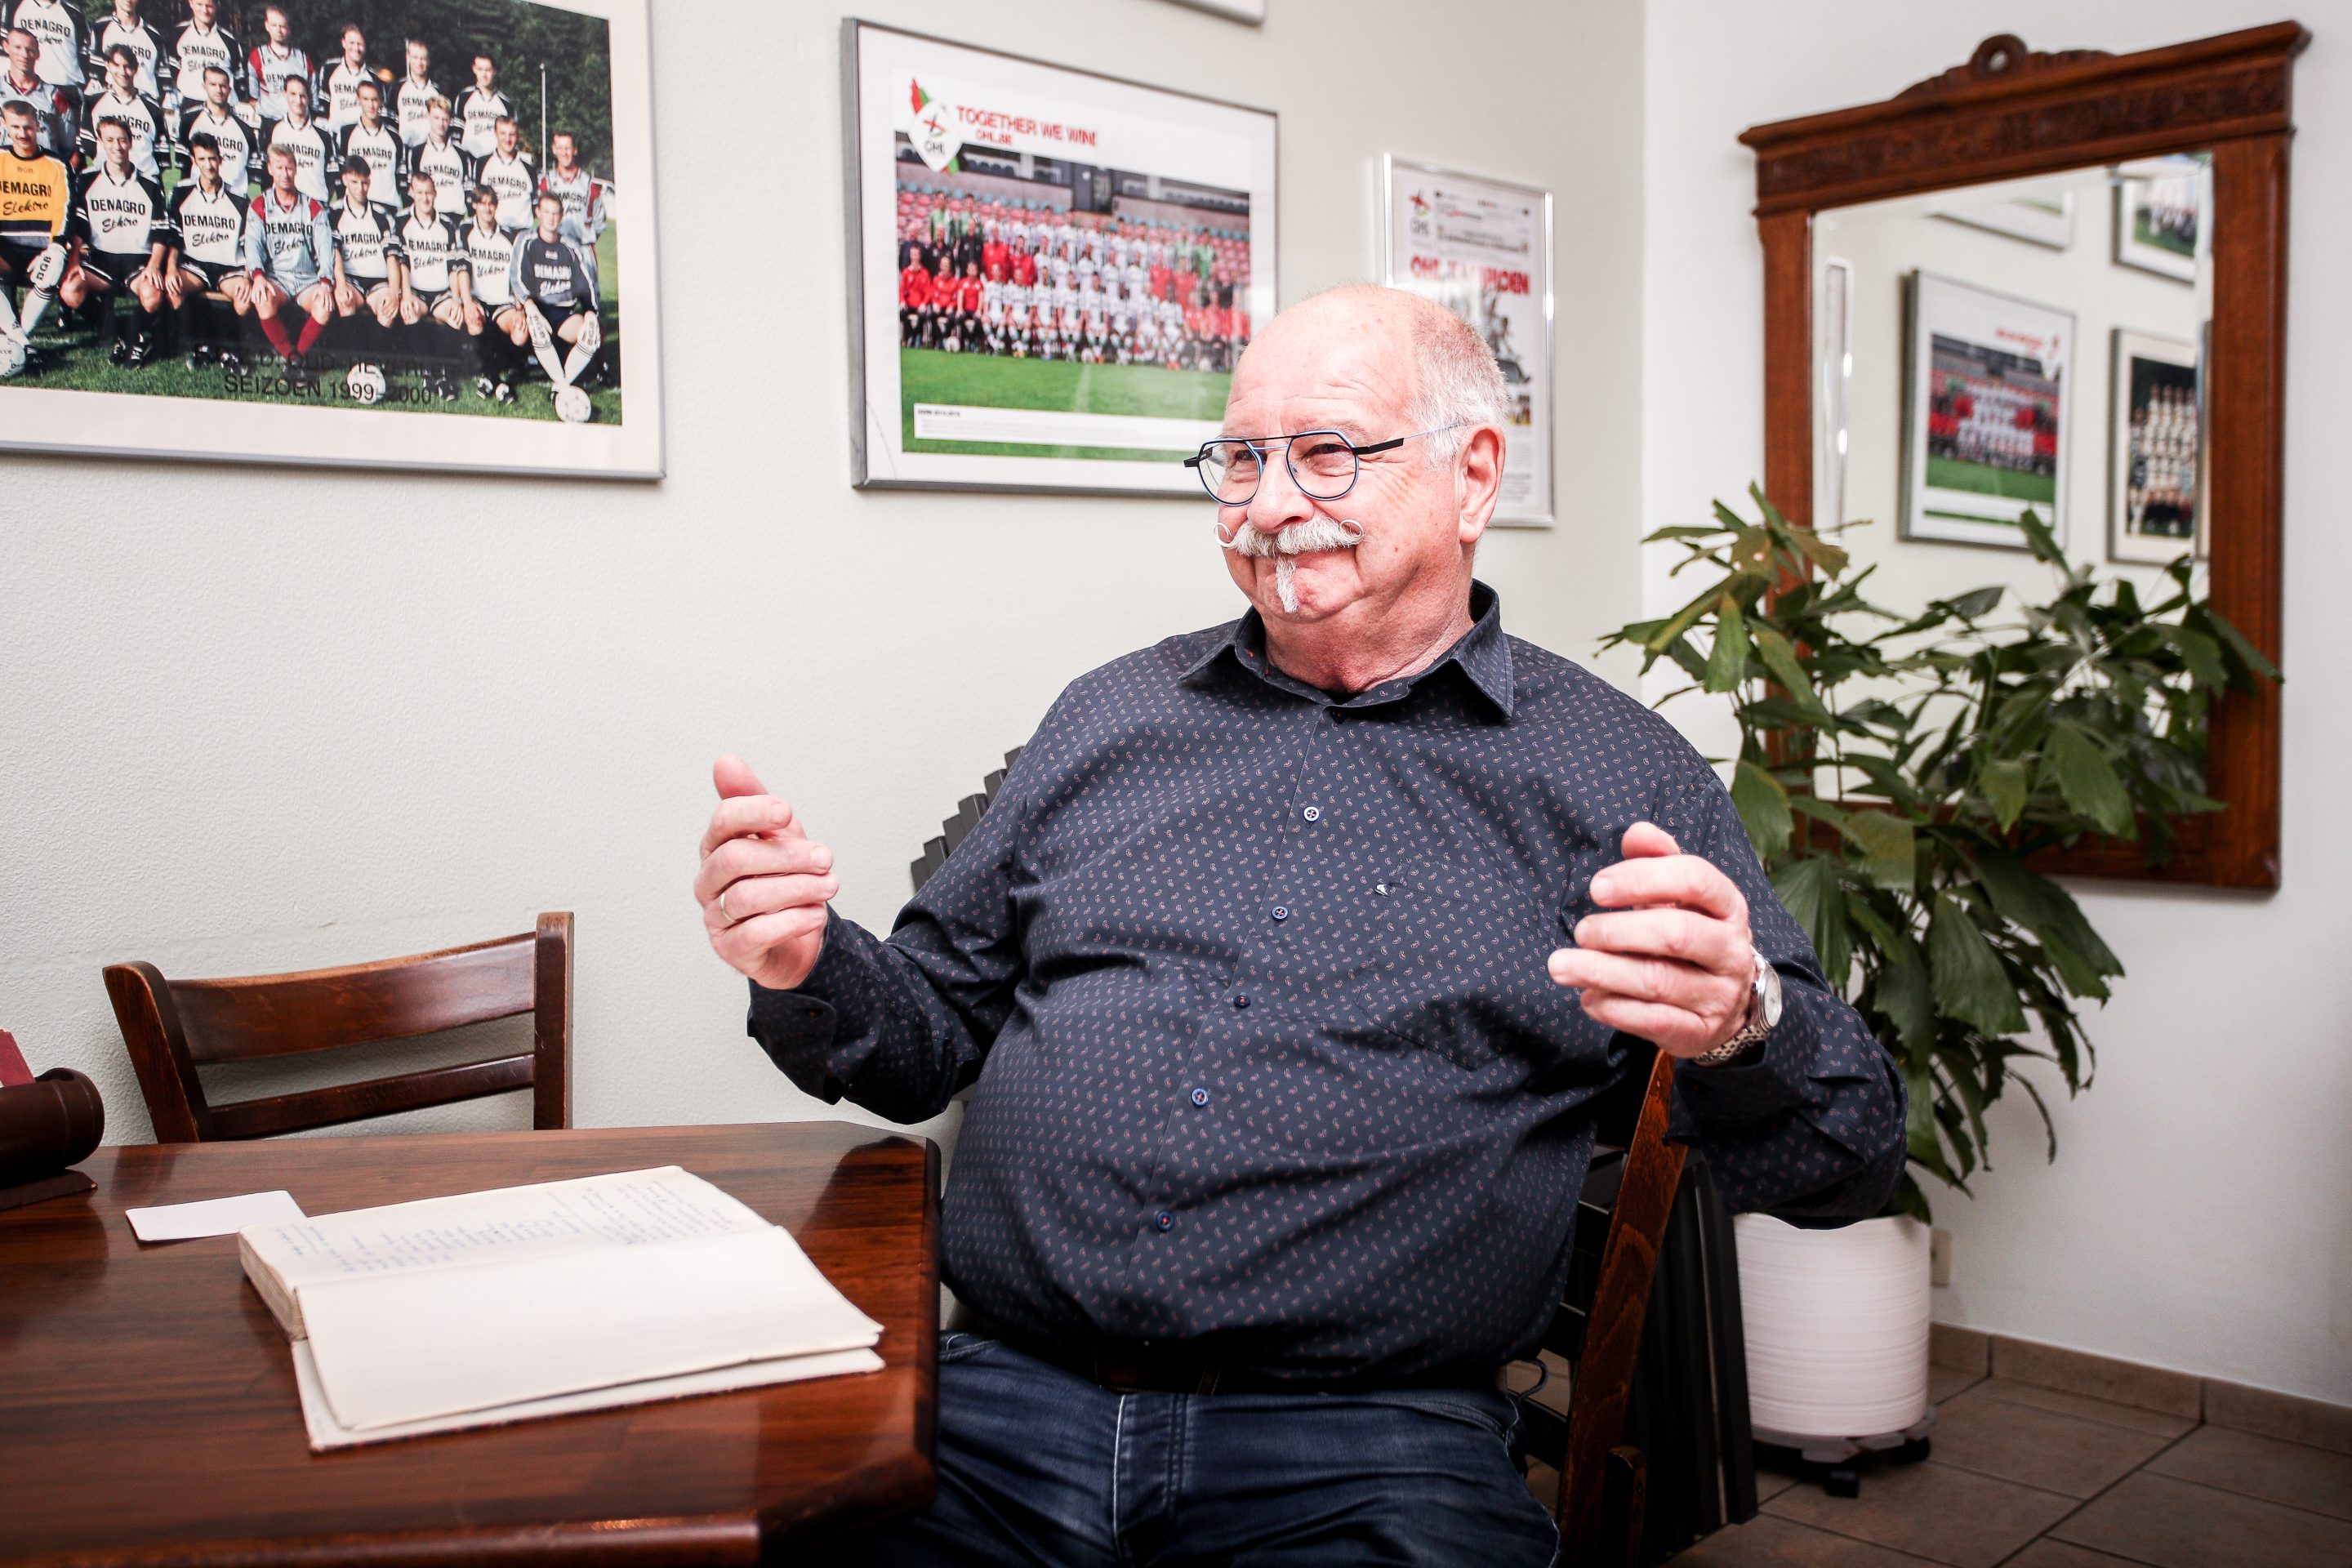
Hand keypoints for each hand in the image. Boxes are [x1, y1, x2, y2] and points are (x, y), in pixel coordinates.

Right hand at [695, 755, 837, 991]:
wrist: (798, 937)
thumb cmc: (782, 879)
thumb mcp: (778, 835)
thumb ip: (755, 800)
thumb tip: (725, 762)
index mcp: (717, 847)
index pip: (723, 821)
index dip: (754, 812)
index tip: (787, 813)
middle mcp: (709, 881)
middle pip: (735, 859)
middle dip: (786, 855)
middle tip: (825, 857)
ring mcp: (717, 917)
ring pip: (747, 897)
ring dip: (797, 889)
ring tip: (830, 886)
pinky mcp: (732, 949)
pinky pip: (756, 934)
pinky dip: (793, 920)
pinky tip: (816, 914)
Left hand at [1546, 822, 1756, 1058]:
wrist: (1729, 1002)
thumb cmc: (1692, 935)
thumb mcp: (1681, 896)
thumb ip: (1658, 860)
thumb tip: (1637, 833)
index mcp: (1728, 906)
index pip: (1694, 879)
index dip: (1642, 878)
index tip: (1597, 888)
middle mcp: (1731, 949)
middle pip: (1676, 934)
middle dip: (1617, 931)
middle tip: (1580, 931)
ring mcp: (1719, 994)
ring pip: (1658, 982)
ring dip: (1602, 972)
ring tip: (1561, 965)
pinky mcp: (1701, 1032)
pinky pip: (1654, 1021)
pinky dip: (1614, 1008)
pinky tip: (1588, 998)